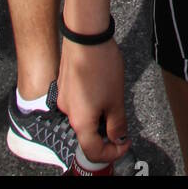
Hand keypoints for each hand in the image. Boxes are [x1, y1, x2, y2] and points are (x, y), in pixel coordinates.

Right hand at [57, 38, 129, 164]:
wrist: (86, 35)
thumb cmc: (101, 66)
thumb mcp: (116, 99)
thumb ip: (117, 124)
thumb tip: (118, 139)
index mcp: (80, 121)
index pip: (93, 151)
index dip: (112, 152)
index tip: (124, 144)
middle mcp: (67, 112)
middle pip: (87, 134)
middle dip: (106, 131)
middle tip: (121, 120)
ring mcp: (64, 97)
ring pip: (83, 116)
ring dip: (99, 114)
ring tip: (113, 96)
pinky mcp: (64, 84)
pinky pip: (79, 101)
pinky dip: (91, 102)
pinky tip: (102, 86)